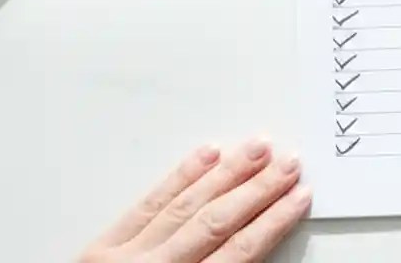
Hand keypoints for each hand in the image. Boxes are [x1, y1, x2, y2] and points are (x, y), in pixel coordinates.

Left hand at [80, 139, 309, 262]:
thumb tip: (254, 247)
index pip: (239, 254)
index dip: (273, 222)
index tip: (298, 198)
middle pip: (217, 222)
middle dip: (258, 190)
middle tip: (288, 163)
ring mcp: (124, 257)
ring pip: (186, 205)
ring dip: (227, 173)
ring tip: (257, 148)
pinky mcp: (101, 247)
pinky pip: (147, 204)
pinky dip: (180, 177)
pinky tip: (205, 155)